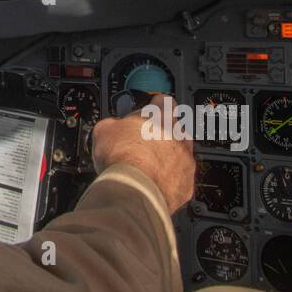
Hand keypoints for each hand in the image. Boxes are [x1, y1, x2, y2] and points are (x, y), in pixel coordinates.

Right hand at [90, 93, 194, 212]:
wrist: (134, 190)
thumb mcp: (104, 129)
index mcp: (160, 117)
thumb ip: (113, 123)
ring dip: (168, 157)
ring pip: (181, 154)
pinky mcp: (186, 184)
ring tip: (148, 166)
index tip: (149, 109)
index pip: (164, 101)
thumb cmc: (122, 159)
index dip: (155, 105)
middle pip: (176, 129)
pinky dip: (169, 180)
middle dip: (161, 134)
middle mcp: (179, 137)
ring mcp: (185, 162)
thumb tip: (110, 127)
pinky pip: (180, 178)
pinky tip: (153, 183)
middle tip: (144, 142)